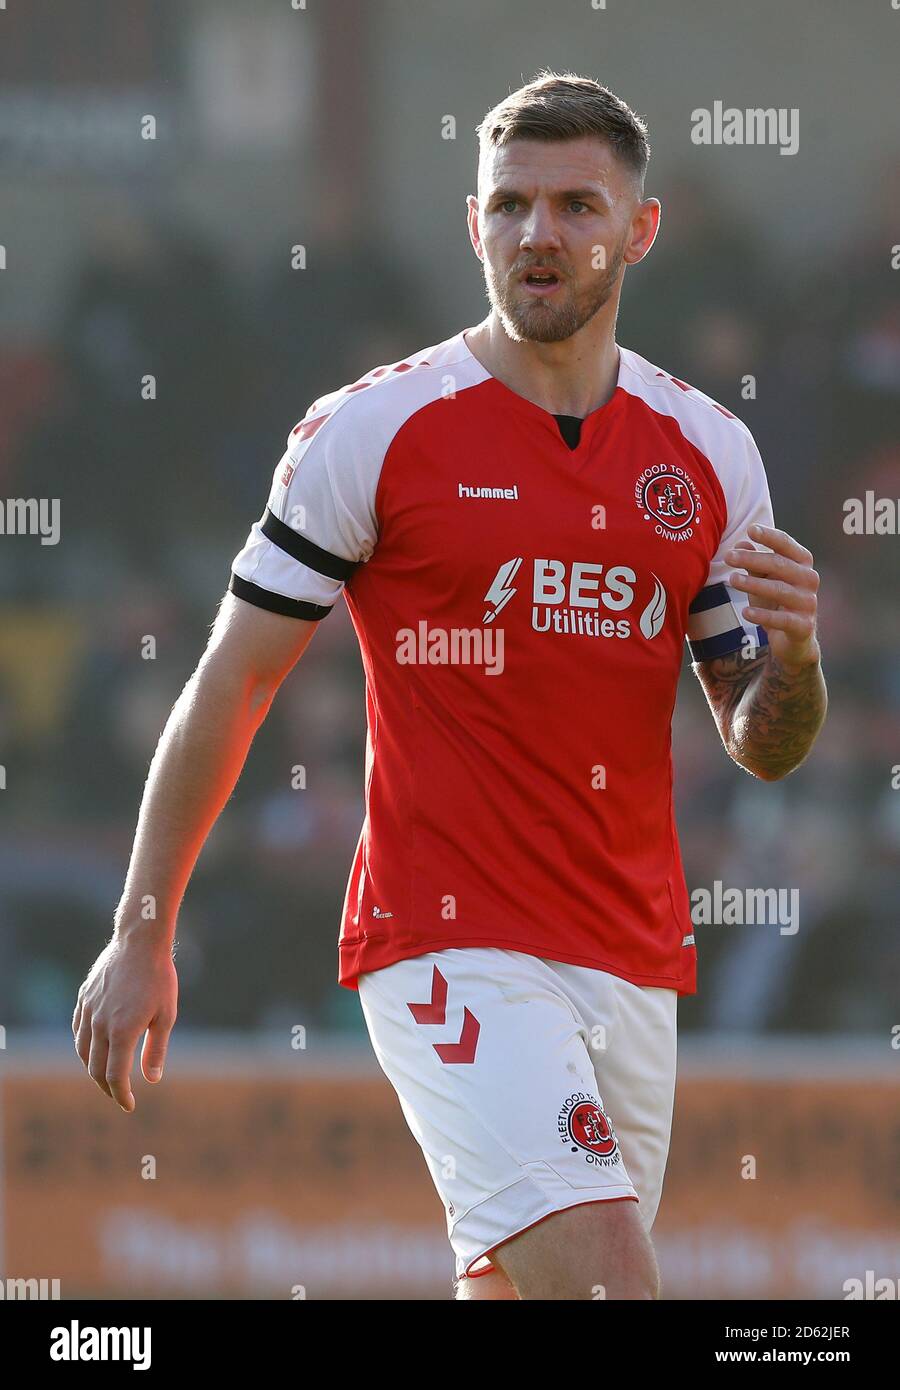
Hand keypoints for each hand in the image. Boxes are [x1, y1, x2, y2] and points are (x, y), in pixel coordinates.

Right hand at [73, 932, 177, 1111]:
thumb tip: (152, 1080)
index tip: (129, 1104)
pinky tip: (93, 1049)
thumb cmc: (159, 978)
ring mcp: (88, 1011)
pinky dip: (84, 1046)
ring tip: (105, 1077)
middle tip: (118, 1095)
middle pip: (95, 1069)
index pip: (115, 1076)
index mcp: (122, 1031)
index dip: (121, 1095)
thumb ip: (156, 1050)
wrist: (140, 942)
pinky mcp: (84, 998)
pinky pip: (78, 1030)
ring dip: (92, 1069)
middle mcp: (100, 1024)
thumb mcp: (166, 1016)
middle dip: (107, 1087)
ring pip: (83, 1051)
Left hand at [725, 523, 820, 673]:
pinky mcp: (803, 626)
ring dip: (754, 584)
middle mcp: (809, 579)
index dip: (769, 536)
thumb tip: (741, 543)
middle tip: (728, 557)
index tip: (750, 529)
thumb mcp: (763, 579)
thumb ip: (753, 562)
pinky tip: (745, 612)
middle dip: (752, 559)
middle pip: (780, 565)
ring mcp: (808, 603)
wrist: (793, 639)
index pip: (786, 544)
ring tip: (732, 580)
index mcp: (802, 563)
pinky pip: (781, 619)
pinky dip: (762, 615)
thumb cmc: (776, 601)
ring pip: (779, 590)